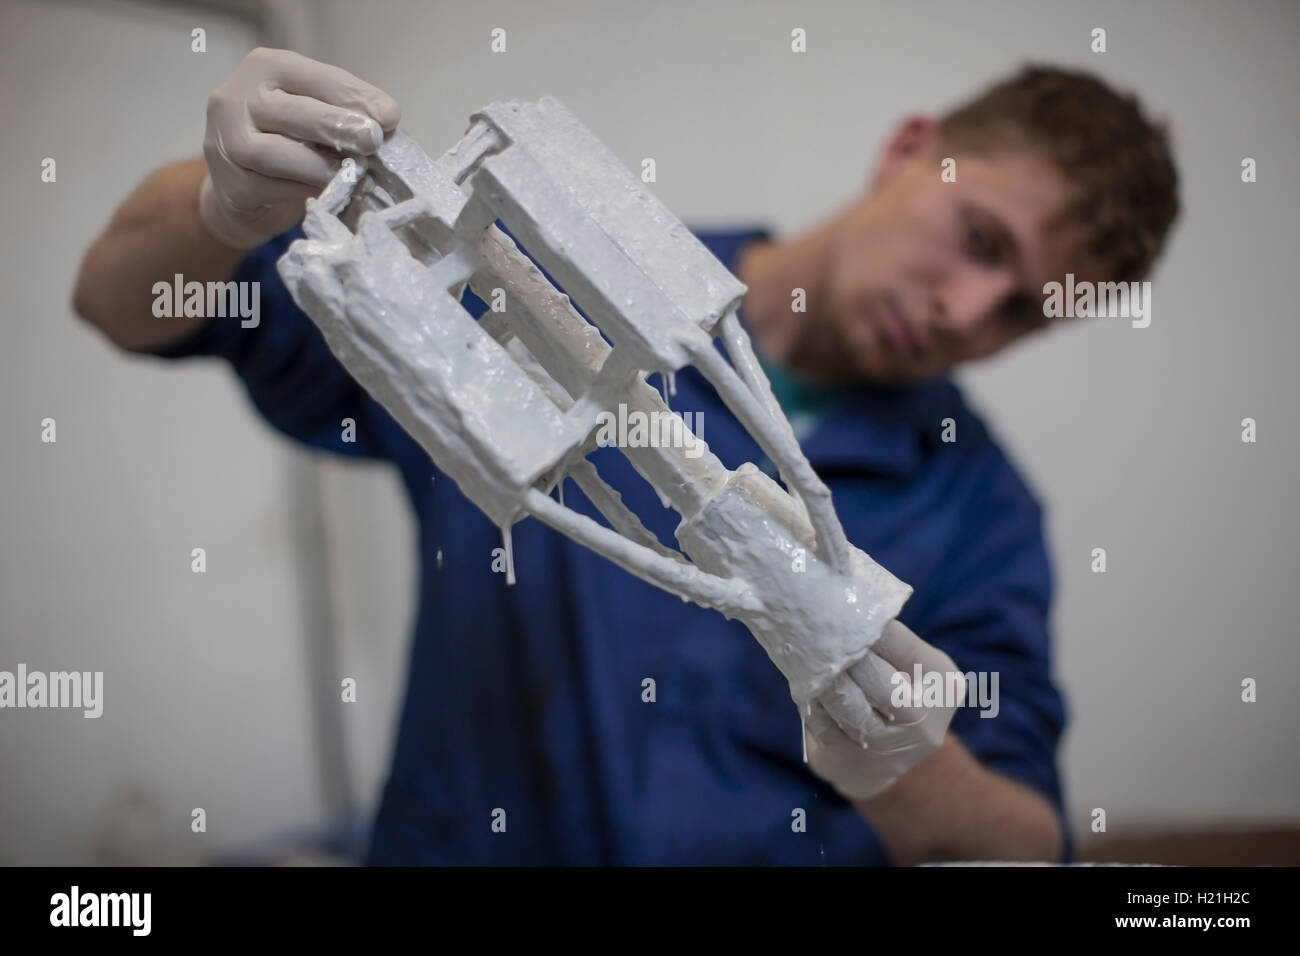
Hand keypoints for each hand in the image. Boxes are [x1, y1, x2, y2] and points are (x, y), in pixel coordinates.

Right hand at [199, 47, 400, 248]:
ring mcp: (227, 141)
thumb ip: (342, 112)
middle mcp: (238, 97)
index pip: (316, 77)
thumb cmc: (286, 141)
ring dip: (320, 165)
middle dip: (339, 126)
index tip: (390, 116)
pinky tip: (331, 194)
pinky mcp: (231, 183)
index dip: (355, 97)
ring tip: (353, 174)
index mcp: (266, 68)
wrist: (241, 185)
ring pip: (275, 152)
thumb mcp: (313, 115)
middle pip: (294, 111)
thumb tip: (387, 120)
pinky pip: (271, 188)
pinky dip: (306, 191)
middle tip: (373, 140)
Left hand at [804, 618, 964, 800]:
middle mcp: (927, 721)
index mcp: (943, 682)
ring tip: (807, 660)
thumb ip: (886, 638)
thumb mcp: (906, 663)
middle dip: (848, 661)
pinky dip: (813, 706)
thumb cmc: (890, 690)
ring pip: (852, 711)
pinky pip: (828, 730)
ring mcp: (893, 749)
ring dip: (825, 683)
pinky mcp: (859, 764)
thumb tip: (846, 596)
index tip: (840, 610)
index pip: (904, 648)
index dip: (870, 629)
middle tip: (818, 636)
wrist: (875, 761)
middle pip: (884, 688)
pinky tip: (805, 689)